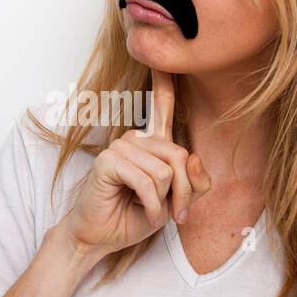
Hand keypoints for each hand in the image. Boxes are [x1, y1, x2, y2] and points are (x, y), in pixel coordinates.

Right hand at [60, 68, 211, 257]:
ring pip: (165, 171)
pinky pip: (146, 180)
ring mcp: (120, 147)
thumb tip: (193, 158)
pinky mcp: (108, 161)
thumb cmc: (134, 217)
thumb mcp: (176, 202)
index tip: (163, 58)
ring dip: (165, 202)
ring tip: (151, 213)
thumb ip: (195, 183)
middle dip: (184, 192)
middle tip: (175, 214)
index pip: (161, 107)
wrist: (102, 237)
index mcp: (151, 144)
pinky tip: (143, 214)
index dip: (165, 82)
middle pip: (180, 155)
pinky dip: (151, 206)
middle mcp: (136, 140)